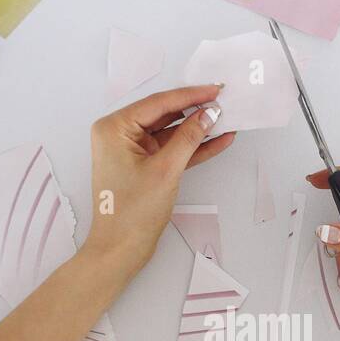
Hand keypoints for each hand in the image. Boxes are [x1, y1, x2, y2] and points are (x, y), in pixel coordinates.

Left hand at [85, 85, 234, 272]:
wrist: (120, 250)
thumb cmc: (130, 214)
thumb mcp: (166, 170)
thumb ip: (189, 138)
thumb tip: (208, 115)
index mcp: (114, 128)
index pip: (158, 103)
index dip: (190, 96)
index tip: (214, 90)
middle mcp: (119, 135)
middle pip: (164, 114)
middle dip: (195, 110)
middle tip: (223, 101)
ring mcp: (131, 151)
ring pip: (171, 132)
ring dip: (197, 129)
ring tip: (225, 120)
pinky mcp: (144, 166)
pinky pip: (171, 150)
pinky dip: (192, 148)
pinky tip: (217, 140)